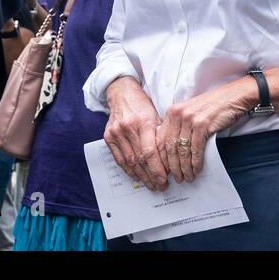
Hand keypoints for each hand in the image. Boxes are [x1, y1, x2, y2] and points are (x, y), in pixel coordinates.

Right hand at [104, 76, 168, 190]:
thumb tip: (170, 160)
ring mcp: (116, 132)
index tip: (164, 179)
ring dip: (141, 176)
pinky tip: (137, 176)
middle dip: (151, 176)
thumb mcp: (156, 115)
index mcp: (144, 122)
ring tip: (150, 184)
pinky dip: (128, 170)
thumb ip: (161, 136)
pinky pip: (119, 159)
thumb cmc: (143, 105)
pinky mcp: (108, 136)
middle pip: (140, 159)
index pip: (150, 152)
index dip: (157, 169)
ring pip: (129, 161)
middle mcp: (128, 128)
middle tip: (159, 186)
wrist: (122, 93)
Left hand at [156, 78, 253, 183]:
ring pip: (182, 150)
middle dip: (172, 167)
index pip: (161, 139)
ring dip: (184, 168)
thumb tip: (172, 151)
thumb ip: (179, 127)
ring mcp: (190, 119)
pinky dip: (195, 163)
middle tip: (177, 178)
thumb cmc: (213, 107)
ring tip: (187, 177)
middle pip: (170, 147)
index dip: (162, 158)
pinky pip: (196, 149)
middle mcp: (178, 114)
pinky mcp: (202, 124)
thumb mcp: (190, 113)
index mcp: (172, 112)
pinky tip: (197, 170)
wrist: (233, 97)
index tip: (164, 170)